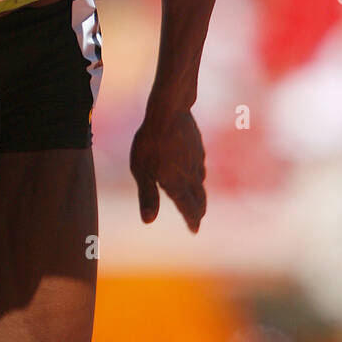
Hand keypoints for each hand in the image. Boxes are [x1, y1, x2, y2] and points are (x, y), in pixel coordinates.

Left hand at [129, 108, 206, 232]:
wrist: (169, 111)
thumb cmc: (150, 142)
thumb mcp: (141, 171)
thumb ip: (147, 196)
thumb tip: (148, 221)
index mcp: (177, 184)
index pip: (188, 209)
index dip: (191, 221)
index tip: (194, 230)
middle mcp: (191, 175)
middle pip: (199, 198)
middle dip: (198, 210)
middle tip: (197, 218)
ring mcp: (197, 159)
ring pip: (200, 181)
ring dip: (199, 193)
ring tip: (196, 197)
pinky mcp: (198, 146)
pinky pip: (200, 165)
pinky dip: (198, 174)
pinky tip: (194, 169)